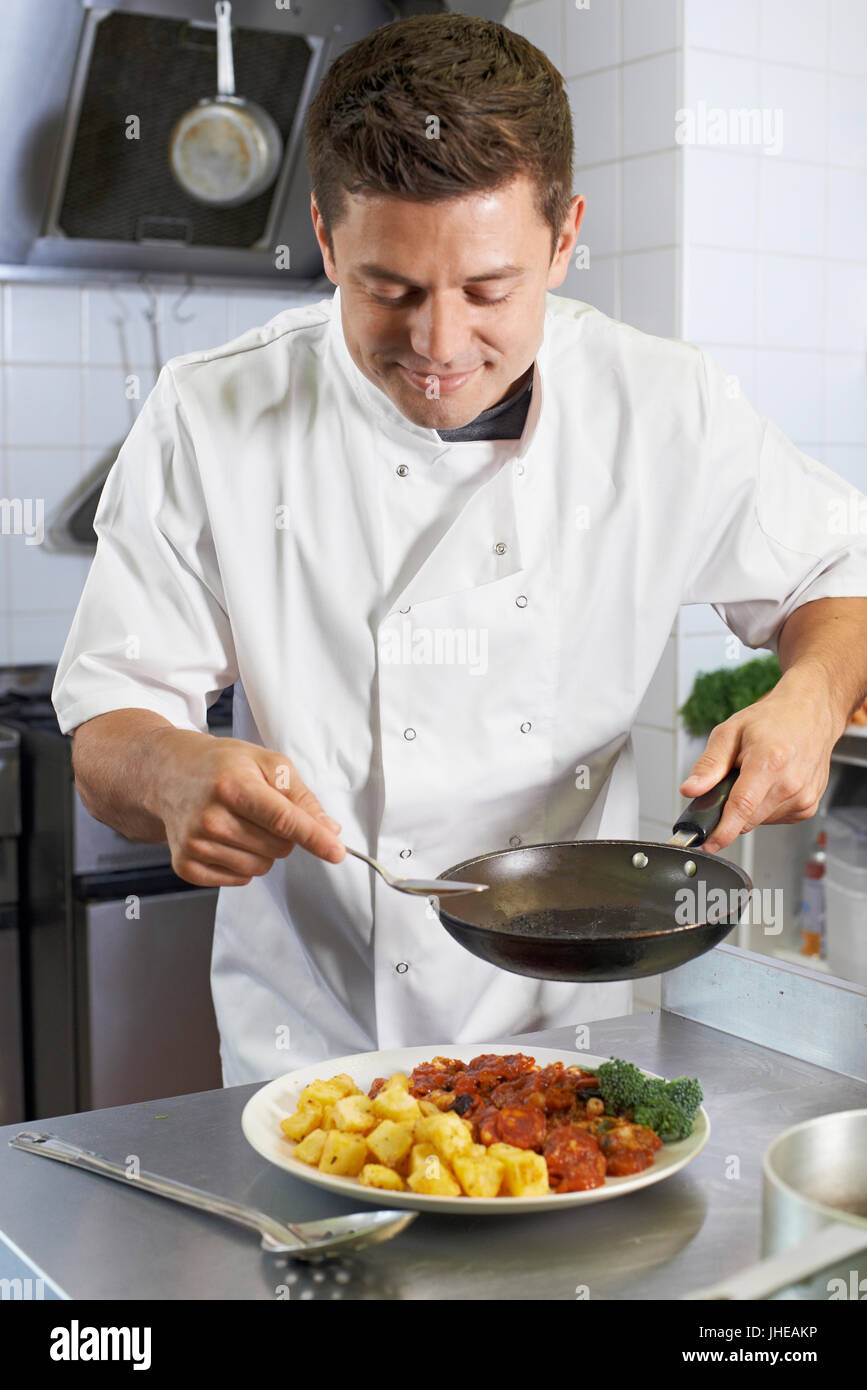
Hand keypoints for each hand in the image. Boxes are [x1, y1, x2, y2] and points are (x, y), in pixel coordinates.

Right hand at [144, 730, 344, 886]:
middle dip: (283, 834)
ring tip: (241, 823)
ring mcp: (195, 844)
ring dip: (262, 849)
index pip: (283, 819)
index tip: (337, 851)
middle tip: (261, 811)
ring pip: (261, 867)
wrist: (168, 774)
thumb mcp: (266, 763)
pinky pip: (239, 880)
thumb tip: (330, 829)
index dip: (315, 837)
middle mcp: (210, 817)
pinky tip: (225, 839)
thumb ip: (301, 796)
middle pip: (278, 847)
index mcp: (233, 785)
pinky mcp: (186, 865)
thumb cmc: (222, 765)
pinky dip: (242, 863)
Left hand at [678, 672, 839, 853]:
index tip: (707, 844)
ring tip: (756, 776)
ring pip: (759, 821)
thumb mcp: (729, 732)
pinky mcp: (808, 807)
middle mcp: (790, 783)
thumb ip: (708, 765)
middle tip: (732, 781)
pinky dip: (764, 807)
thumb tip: (690, 790)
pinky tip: (770, 784)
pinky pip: (773, 818)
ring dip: (748, 808)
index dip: (721, 831)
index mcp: (769, 762)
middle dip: (730, 810)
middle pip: (747, 819)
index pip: (741, 807)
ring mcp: (803, 797)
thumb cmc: (772, 720)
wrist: (810, 715)